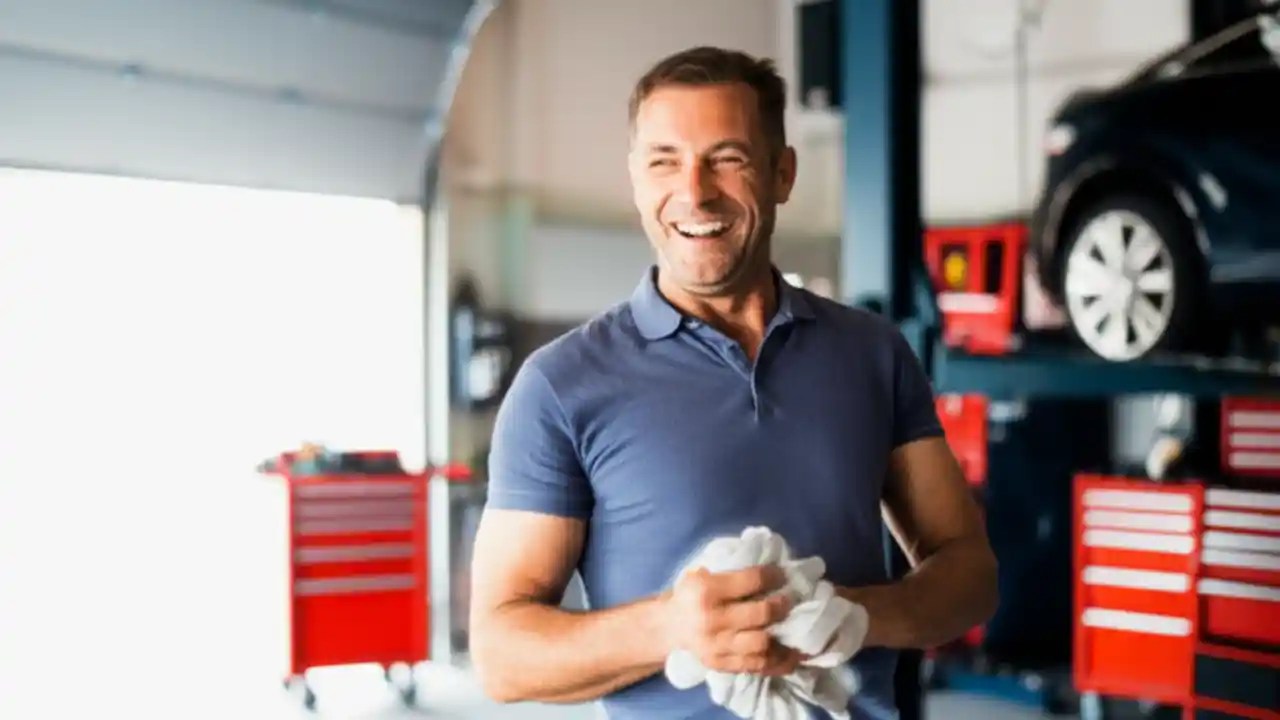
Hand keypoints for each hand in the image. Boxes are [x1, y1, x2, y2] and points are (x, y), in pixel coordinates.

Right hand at [664, 564, 802, 675]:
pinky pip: (755, 665)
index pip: (751, 580)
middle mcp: (710, 619)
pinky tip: (789, 653)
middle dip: (781, 605)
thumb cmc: (691, 594)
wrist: (668, 626)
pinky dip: (776, 660)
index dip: (773, 576)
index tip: (782, 576)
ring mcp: (715, 645)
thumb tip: (772, 568)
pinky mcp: (719, 664)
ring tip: (790, 626)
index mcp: (705, 589)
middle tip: (788, 601)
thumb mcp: (703, 575)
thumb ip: (732, 572)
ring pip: (761, 643)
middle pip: (760, 613)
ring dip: (781, 634)